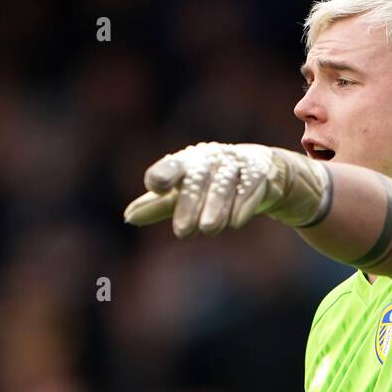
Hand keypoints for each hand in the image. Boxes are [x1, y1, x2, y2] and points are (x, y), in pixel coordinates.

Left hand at [123, 141, 330, 237]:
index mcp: (190, 162)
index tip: (155, 186)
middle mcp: (212, 159)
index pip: (174, 166)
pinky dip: (244, 204)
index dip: (164, 174)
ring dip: (216, 207)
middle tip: (182, 232)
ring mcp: (237, 164)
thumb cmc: (214, 184)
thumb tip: (127, 218)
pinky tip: (237, 222)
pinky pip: (251, 187)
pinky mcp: (261, 173)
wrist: (264, 172)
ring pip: (224, 184)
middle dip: (190, 204)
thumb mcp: (186, 194)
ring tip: (209, 229)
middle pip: (199, 179)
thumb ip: (159, 205)